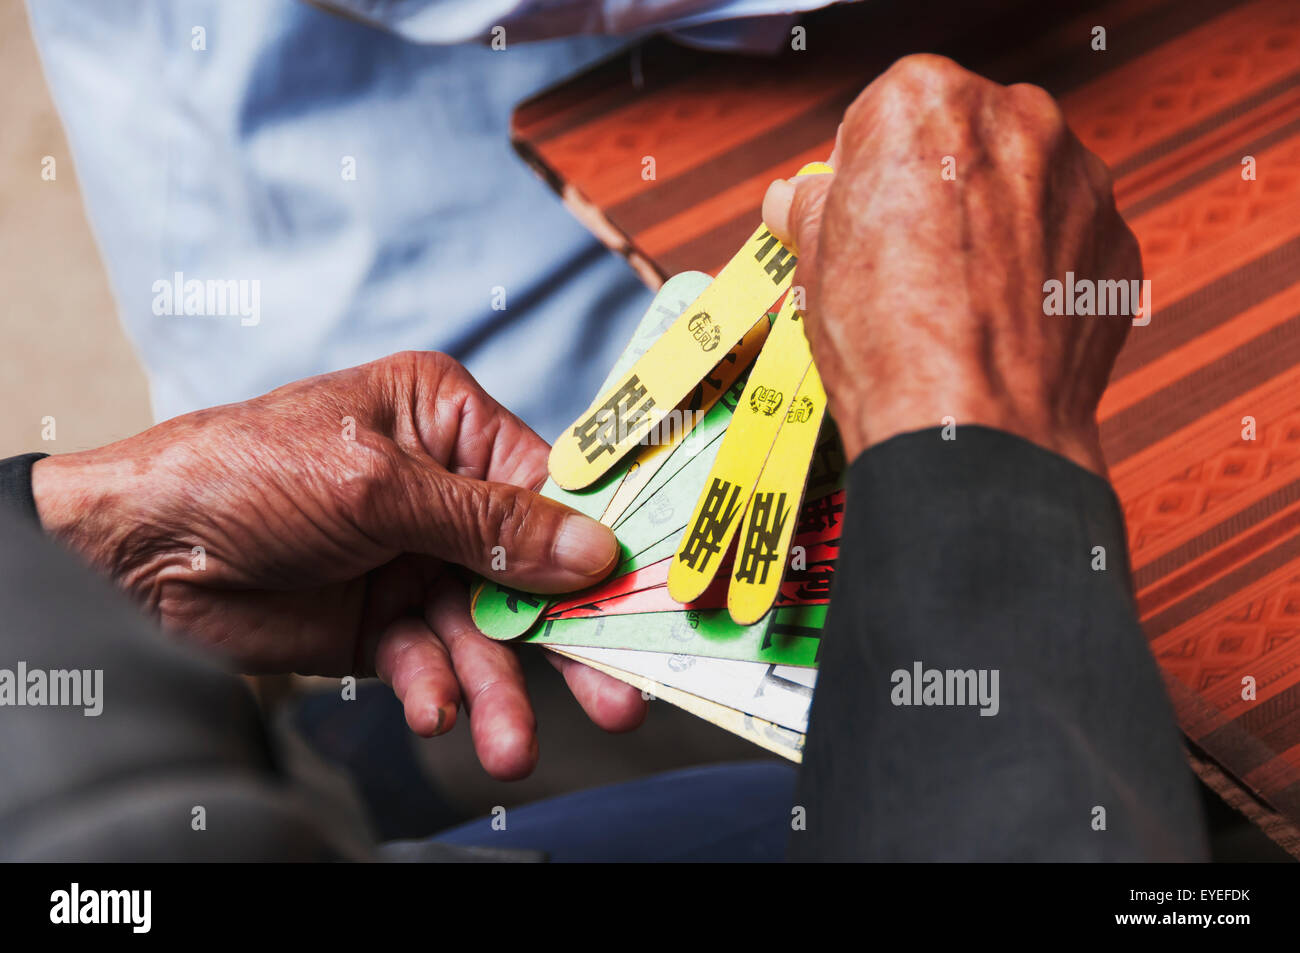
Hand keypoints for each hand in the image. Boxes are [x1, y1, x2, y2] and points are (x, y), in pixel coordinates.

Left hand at [31, 350, 646, 777]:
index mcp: (448, 424)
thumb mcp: (378, 486)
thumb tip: (593, 551)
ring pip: (485, 630)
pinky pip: (432, 661)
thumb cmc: (245, 472)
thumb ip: (490, 524)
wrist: (134, 552)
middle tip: (616, 702)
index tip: (645, 601)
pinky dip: (435, 689)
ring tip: (509, 744)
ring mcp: (416, 560)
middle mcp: (444, 492)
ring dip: (498, 687)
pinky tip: (429, 708)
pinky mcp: (384, 623)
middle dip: (565, 638)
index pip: (551, 484)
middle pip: (531, 569)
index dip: (599, 545)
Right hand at [762, 54, 1138, 475]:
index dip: (862, 176)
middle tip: (904, 264)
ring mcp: (1079, 179)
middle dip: (934, 190)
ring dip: (991, 227)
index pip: (882, 117)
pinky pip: (1064, 239)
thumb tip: (799, 200)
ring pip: (1020, 186)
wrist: (972, 429)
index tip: (858, 223)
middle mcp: (1017, 118)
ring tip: (954, 302)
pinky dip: (1037, 270)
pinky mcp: (1117, 239)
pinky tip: (999, 320)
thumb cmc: (887, 341)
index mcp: (927, 101)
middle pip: (960, 141)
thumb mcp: (813, 260)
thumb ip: (813, 207)